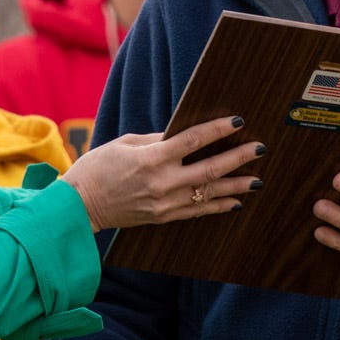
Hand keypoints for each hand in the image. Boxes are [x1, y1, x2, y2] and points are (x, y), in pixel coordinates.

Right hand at [63, 115, 264, 231]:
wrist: (79, 206)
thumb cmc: (98, 167)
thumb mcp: (125, 144)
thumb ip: (156, 140)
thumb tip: (182, 134)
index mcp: (151, 159)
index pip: (193, 140)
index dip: (218, 130)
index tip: (238, 122)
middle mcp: (162, 182)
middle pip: (209, 169)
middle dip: (237, 159)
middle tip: (259, 149)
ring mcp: (164, 203)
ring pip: (208, 194)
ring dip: (235, 186)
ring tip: (257, 179)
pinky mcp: (163, 217)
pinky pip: (197, 212)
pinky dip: (218, 207)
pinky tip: (235, 201)